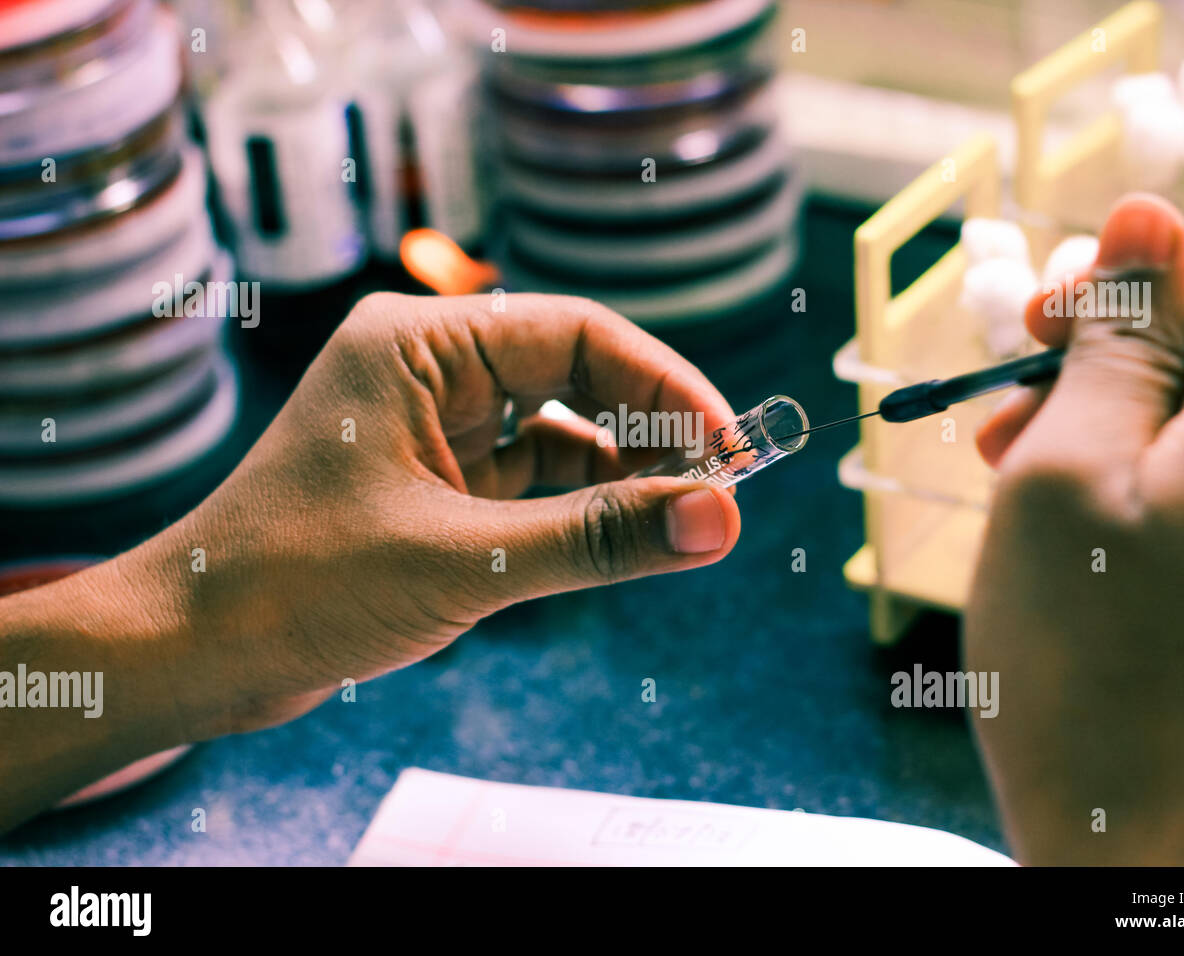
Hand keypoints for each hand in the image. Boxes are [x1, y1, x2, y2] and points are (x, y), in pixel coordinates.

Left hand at [111, 294, 740, 738]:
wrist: (195, 652)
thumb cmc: (297, 586)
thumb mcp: (466, 560)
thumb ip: (598, 538)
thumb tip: (718, 520)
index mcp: (418, 344)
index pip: (576, 334)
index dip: (666, 385)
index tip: (732, 446)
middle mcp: (428, 369)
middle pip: (576, 375)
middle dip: (650, 431)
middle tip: (720, 490)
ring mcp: (432, 425)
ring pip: (559, 430)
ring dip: (620, 472)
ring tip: (680, 519)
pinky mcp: (436, 481)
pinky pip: (532, 478)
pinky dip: (579, 506)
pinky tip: (618, 535)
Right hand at [966, 194, 1183, 863]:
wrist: (1145, 850)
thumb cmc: (1089, 660)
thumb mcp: (1066, 471)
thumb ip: (1119, 338)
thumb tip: (1150, 212)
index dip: (1138, 276)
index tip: (1047, 327)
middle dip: (1107, 350)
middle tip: (1011, 401)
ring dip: (1100, 418)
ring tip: (1006, 466)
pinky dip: (1131, 482)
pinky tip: (1056, 518)